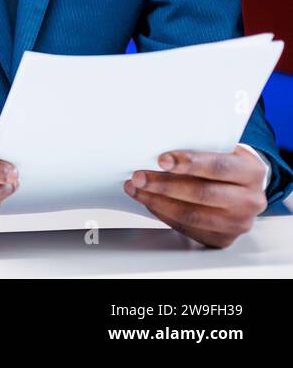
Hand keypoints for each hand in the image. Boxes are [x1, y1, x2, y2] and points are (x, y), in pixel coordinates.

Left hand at [124, 145, 267, 247]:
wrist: (244, 189)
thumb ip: (198, 148)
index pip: (218, 167)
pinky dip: (163, 214)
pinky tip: (149, 202)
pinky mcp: (223, 238)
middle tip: (138, 177)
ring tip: (136, 189)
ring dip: (157, 202)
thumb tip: (156, 149)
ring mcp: (238, 223)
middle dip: (164, 185)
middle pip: (202, 194)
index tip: (161, 160)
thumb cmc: (225, 164)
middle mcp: (250, 200)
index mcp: (251, 171)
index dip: (189, 163)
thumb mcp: (222, 149)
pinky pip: (187, 228)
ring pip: (192, 215)